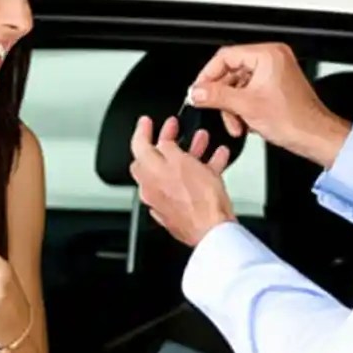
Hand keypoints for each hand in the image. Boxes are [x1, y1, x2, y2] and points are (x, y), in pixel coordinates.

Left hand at [129, 115, 234, 246]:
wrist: (214, 230)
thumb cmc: (199, 200)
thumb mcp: (182, 160)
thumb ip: (168, 146)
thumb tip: (164, 143)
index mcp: (148, 174)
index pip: (138, 145)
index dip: (142, 129)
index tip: (145, 121)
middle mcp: (152, 189)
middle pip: (155, 159)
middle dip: (167, 141)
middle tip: (174, 129)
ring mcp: (166, 201)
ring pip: (176, 170)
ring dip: (189, 152)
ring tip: (202, 141)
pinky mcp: (181, 210)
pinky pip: (189, 184)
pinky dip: (201, 170)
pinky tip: (215, 161)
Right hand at [190, 42, 350, 167]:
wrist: (315, 137)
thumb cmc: (295, 120)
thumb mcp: (246, 106)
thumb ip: (216, 96)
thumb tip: (197, 92)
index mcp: (267, 55)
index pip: (225, 57)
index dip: (208, 75)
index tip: (199, 90)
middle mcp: (272, 59)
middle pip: (231, 72)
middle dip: (224, 97)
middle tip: (216, 109)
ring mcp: (275, 72)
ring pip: (239, 85)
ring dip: (233, 107)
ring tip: (237, 124)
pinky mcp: (276, 86)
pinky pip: (250, 92)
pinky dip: (244, 108)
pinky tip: (246, 122)